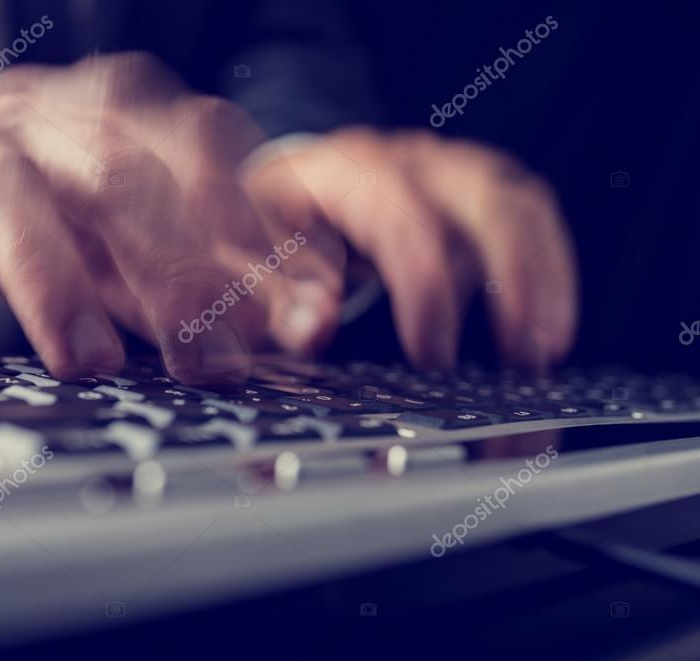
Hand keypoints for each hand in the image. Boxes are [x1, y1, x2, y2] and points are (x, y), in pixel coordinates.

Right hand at [0, 54, 342, 382]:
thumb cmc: (22, 205)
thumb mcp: (114, 238)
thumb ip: (190, 275)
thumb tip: (287, 331)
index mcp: (114, 121)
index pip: (207, 166)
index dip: (264, 242)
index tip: (310, 320)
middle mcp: (38, 118)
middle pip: (117, 176)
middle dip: (176, 270)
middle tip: (214, 360)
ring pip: (2, 191)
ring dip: (49, 277)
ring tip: (85, 363)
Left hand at [242, 128, 577, 368]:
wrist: (296, 179)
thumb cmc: (278, 220)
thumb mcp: (255, 249)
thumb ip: (280, 293)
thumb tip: (314, 330)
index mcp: (345, 170)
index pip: (401, 215)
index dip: (425, 285)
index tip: (432, 355)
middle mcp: (409, 161)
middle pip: (484, 196)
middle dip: (515, 277)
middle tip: (522, 355)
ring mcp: (450, 170)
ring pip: (520, 205)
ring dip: (543, 279)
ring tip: (544, 353)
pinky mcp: (477, 192)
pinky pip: (530, 220)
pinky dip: (548, 273)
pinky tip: (548, 329)